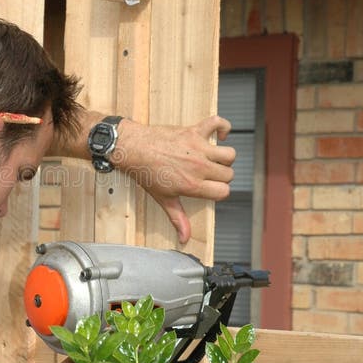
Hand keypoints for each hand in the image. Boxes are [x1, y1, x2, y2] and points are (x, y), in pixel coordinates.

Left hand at [115, 116, 234, 243]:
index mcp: (192, 185)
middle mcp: (198, 167)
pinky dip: (223, 127)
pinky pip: (218, 123)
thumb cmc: (146, 173)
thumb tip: (185, 238)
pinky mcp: (194, 132)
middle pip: (229, 174)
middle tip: (208, 175)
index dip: (219, 192)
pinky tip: (220, 135)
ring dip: (225, 158)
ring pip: (229, 154)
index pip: (224, 192)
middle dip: (221, 177)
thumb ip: (178, 218)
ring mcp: (198, 148)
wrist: (133, 148)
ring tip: (213, 159)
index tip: (211, 189)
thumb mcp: (163, 198)